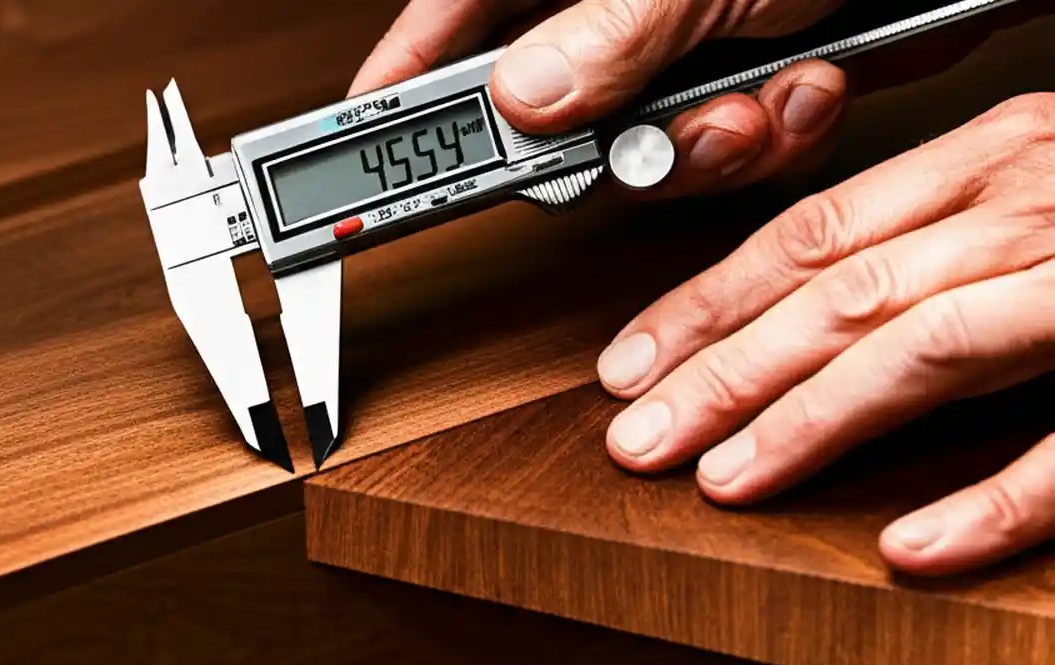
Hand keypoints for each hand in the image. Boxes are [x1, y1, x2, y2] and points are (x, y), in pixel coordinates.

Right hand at [351, 0, 848, 195]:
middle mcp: (636, 2)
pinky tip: (804, 91)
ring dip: (710, 144)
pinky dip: (770, 138)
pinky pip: (732, 144)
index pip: (464, 10)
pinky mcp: (760, 73)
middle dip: (608, 142)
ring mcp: (698, 37)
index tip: (366, 129)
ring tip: (759, 99)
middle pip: (558, 103)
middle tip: (638, 138)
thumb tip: (521, 99)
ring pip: (649, 140)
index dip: (412, 72)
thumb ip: (613, 31)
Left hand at [598, 94, 1054, 576]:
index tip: (633, 363)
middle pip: (839, 291)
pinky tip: (914, 547)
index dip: (706, 302)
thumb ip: (926, 234)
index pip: (807, 233)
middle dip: (722, 369)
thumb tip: (801, 304)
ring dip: (811, 422)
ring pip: (924, 344)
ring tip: (724, 481)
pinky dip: (995, 500)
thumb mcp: (1027, 190)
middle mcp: (1038, 204)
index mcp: (995, 160)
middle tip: (640, 437)